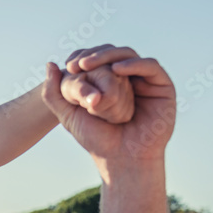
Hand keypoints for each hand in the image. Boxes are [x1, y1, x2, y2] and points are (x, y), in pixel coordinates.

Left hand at [43, 46, 175, 167]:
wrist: (121, 158)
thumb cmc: (96, 139)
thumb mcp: (68, 115)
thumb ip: (54, 92)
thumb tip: (50, 64)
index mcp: (108, 81)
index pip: (97, 58)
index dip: (83, 56)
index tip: (69, 66)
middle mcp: (127, 78)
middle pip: (112, 53)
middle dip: (94, 55)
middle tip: (78, 65)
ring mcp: (145, 81)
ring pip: (129, 55)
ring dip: (108, 56)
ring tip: (89, 66)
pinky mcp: (162, 86)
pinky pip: (151, 66)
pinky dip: (133, 64)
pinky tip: (116, 69)